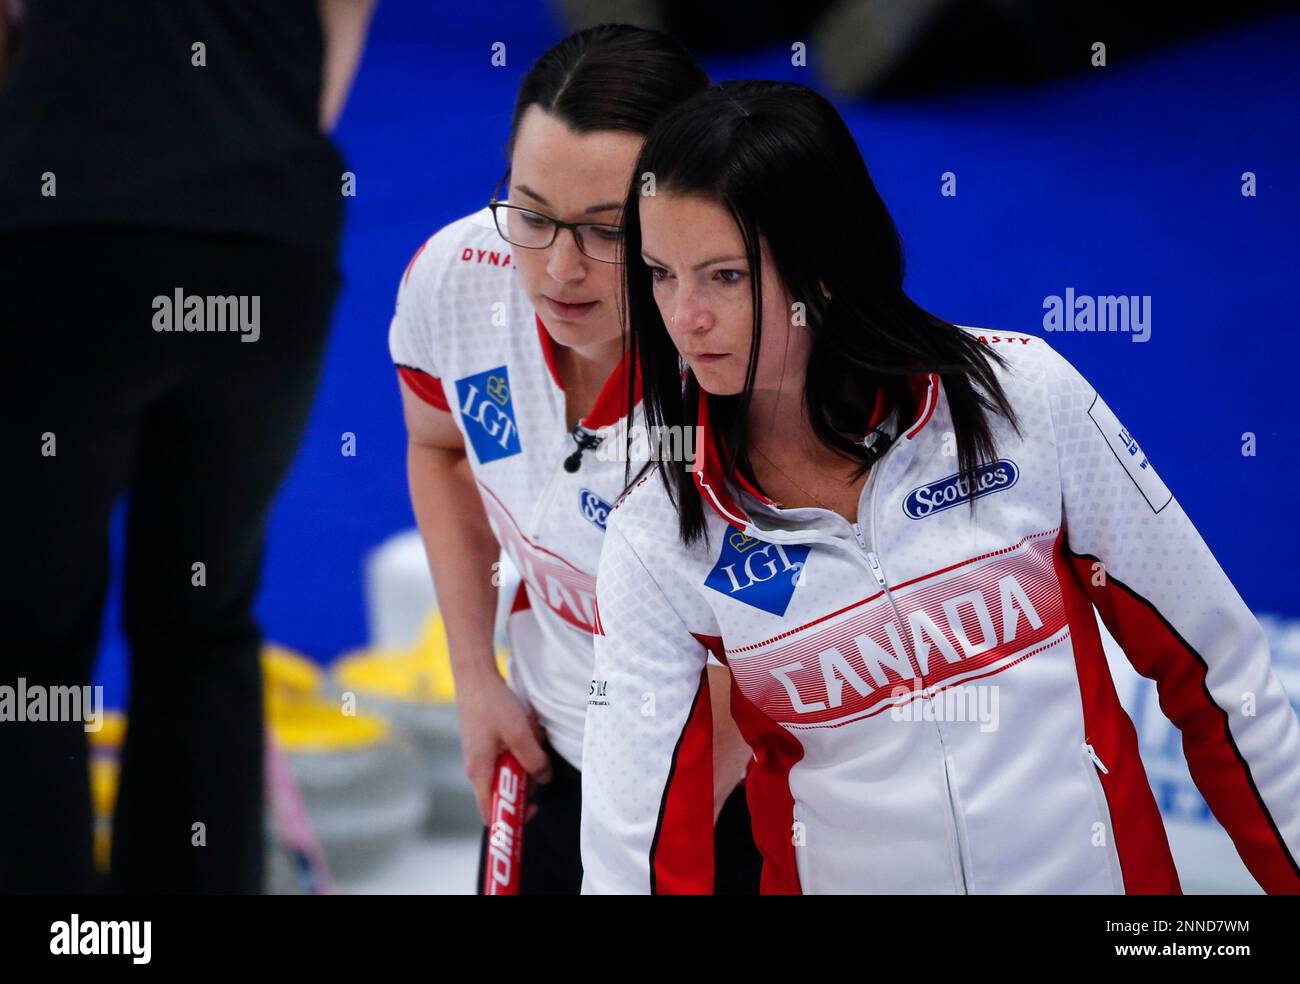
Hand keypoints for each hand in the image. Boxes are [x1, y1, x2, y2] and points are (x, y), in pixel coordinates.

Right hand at [455, 669, 552, 823]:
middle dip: (527, 777)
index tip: (532, 809)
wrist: (474, 675)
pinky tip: (526, 725)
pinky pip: (509, 753)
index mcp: (480, 772)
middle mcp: (478, 768)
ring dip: (527, 756)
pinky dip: (522, 744)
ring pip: (511, 768)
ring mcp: (482, 755)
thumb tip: (544, 779)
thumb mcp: (519, 734)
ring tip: (531, 733)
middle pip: (506, 790)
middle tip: (539, 759)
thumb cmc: (492, 704)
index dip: (511, 818)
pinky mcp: (487, 742)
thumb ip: (533, 761)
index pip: (491, 812)